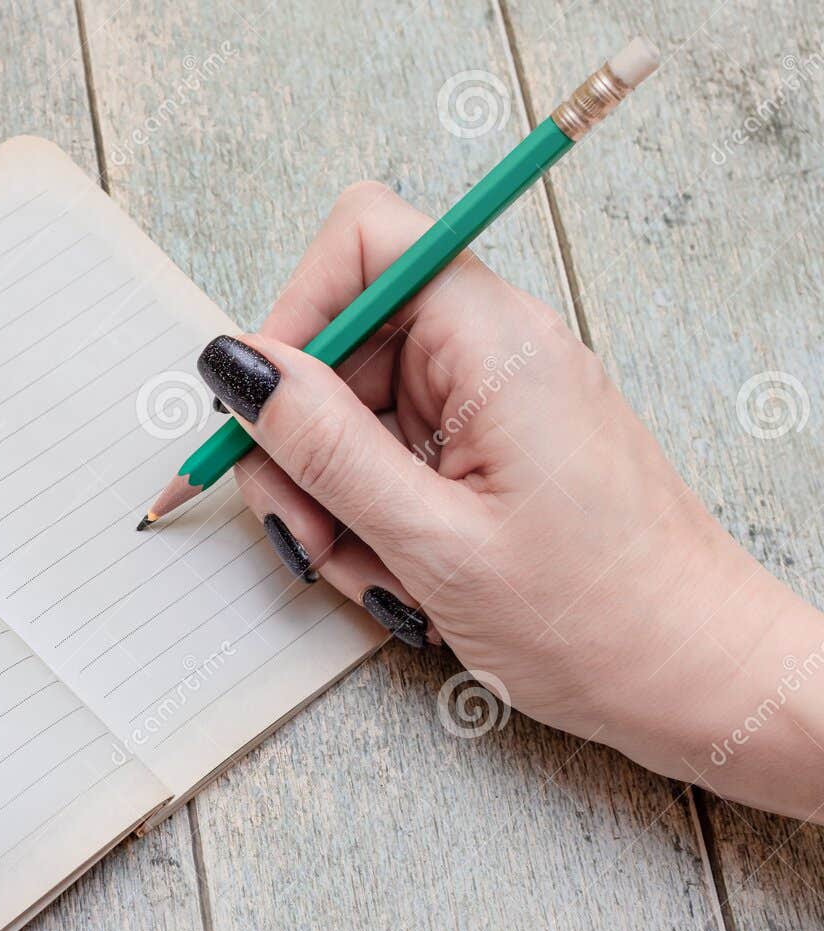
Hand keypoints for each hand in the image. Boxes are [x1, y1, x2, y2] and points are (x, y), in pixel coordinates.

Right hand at [201, 182, 823, 818]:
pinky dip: (371, 520)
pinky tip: (398, 578)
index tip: (264, 409)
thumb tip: (239, 366)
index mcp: (495, 343)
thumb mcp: (433, 540)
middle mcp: (493, 353)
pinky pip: (390, 460)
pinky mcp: (487, 452)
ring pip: (354, 414)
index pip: (363, 243)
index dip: (295, 313)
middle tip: (309, 535)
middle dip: (301, 443)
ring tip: (371, 575)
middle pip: (342, 344)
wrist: (698, 680)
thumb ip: (325, 447)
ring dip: (333, 499)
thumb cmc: (601, 619)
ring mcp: (490, 404)